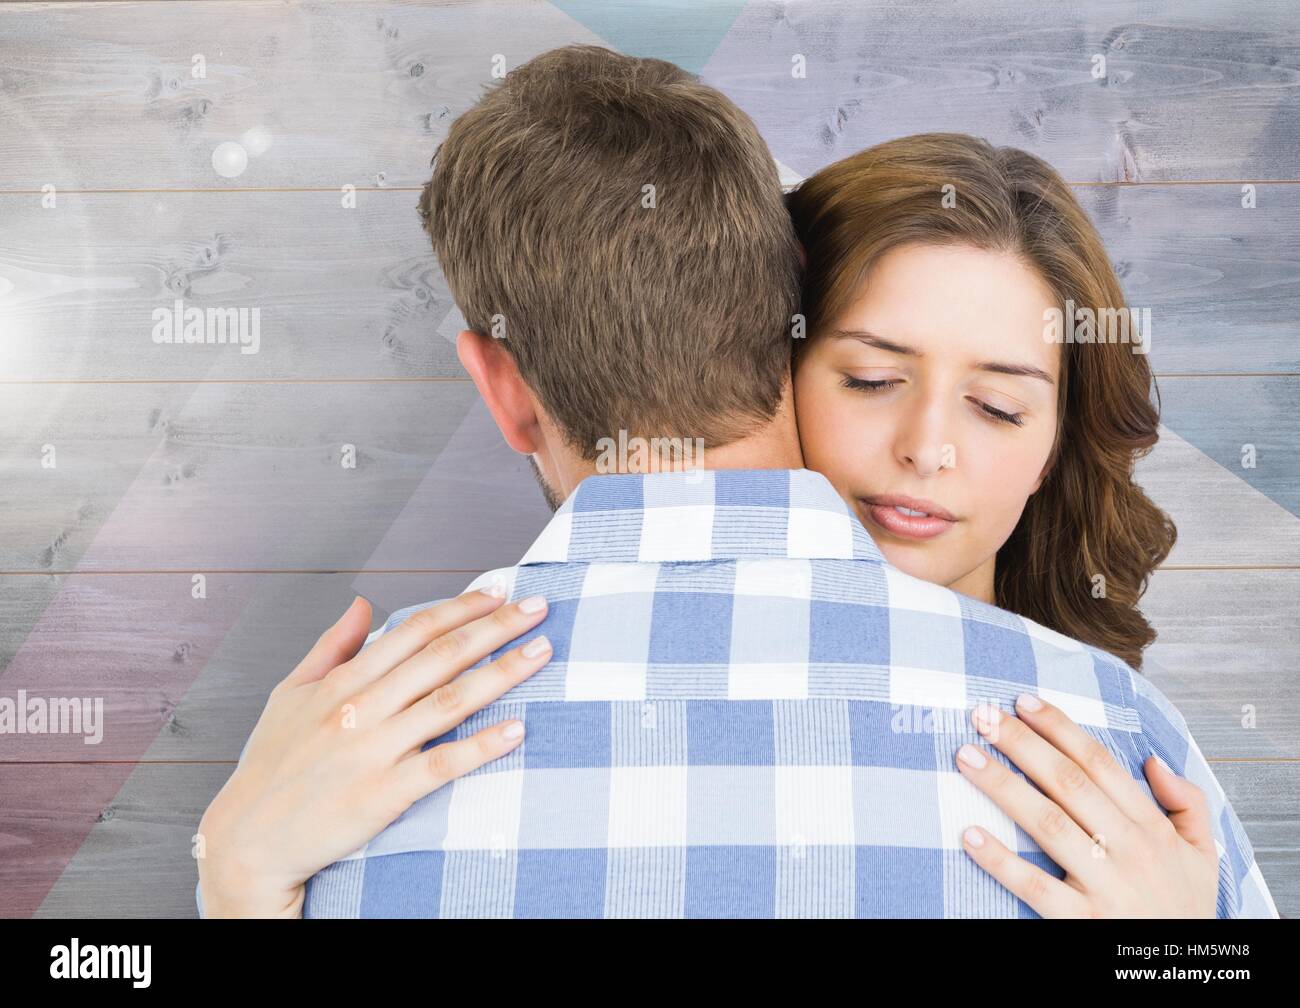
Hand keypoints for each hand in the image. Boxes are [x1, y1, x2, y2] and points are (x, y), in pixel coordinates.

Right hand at [196, 588, 550, 917]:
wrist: (246, 841)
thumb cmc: (270, 767)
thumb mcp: (289, 695)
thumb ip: (330, 647)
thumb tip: (361, 604)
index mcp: (342, 681)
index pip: (414, 631)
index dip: (461, 607)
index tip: (498, 592)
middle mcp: (361, 709)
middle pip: (441, 657)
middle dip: (495, 628)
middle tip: (538, 608)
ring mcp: (374, 751)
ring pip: (449, 701)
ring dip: (502, 673)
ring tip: (541, 651)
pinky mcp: (384, 794)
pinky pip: (443, 764)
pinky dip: (481, 745)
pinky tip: (517, 729)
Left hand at [954, 693, 1218, 917]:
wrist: (1182, 975)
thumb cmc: (1183, 910)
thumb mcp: (1204, 857)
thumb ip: (1188, 804)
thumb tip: (1153, 760)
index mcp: (1153, 828)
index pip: (1099, 764)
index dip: (1060, 729)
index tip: (1024, 702)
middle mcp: (1130, 850)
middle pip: (1067, 783)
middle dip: (1023, 744)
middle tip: (985, 716)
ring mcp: (1106, 886)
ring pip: (1048, 823)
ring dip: (1003, 786)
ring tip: (967, 757)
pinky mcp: (1083, 922)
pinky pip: (1036, 887)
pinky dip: (1001, 861)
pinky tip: (970, 835)